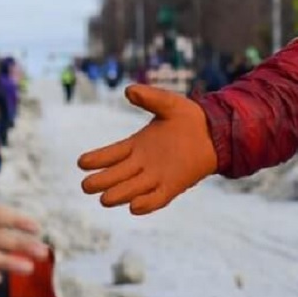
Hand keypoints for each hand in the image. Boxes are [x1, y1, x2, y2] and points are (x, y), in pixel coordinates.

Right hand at [78, 84, 217, 214]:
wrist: (216, 132)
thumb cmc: (189, 118)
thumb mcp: (168, 104)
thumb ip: (150, 97)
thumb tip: (129, 90)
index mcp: (135, 145)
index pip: (108, 155)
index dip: (94, 160)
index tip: (82, 163)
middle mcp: (141, 164)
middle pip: (113, 176)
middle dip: (99, 182)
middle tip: (88, 185)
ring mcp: (155, 177)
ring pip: (129, 190)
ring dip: (118, 195)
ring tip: (106, 198)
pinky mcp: (172, 187)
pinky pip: (155, 200)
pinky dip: (145, 205)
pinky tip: (134, 206)